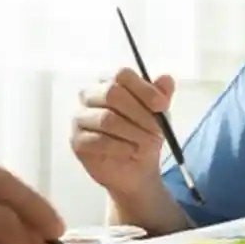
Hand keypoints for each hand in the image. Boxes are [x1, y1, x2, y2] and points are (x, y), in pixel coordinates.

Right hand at [71, 68, 174, 198]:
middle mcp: (90, 95)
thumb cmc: (144, 134)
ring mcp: (80, 117)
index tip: (162, 105)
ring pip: (106, 118)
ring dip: (133, 132)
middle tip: (157, 129)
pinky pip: (98, 140)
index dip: (144, 89)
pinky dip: (120, 147)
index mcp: (110, 82)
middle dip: (139, 113)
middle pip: (111, 92)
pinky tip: (131, 151)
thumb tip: (166, 79)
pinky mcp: (77, 141)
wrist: (137, 168)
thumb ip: (162, 96)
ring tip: (147, 143)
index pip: (122, 75)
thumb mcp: (160, 115)